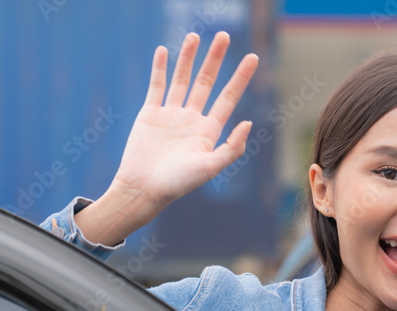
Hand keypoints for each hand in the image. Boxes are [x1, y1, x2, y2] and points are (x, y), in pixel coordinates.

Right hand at [77, 32, 257, 245]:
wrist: (144, 189)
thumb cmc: (178, 183)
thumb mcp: (210, 167)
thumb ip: (231, 147)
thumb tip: (248, 123)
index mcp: (208, 131)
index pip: (228, 97)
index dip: (240, 77)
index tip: (253, 57)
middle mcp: (191, 119)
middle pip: (206, 82)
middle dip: (215, 59)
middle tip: (223, 35)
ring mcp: (170, 115)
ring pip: (182, 79)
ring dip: (188, 58)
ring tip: (195, 35)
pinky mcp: (150, 114)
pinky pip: (156, 86)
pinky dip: (160, 68)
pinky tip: (164, 51)